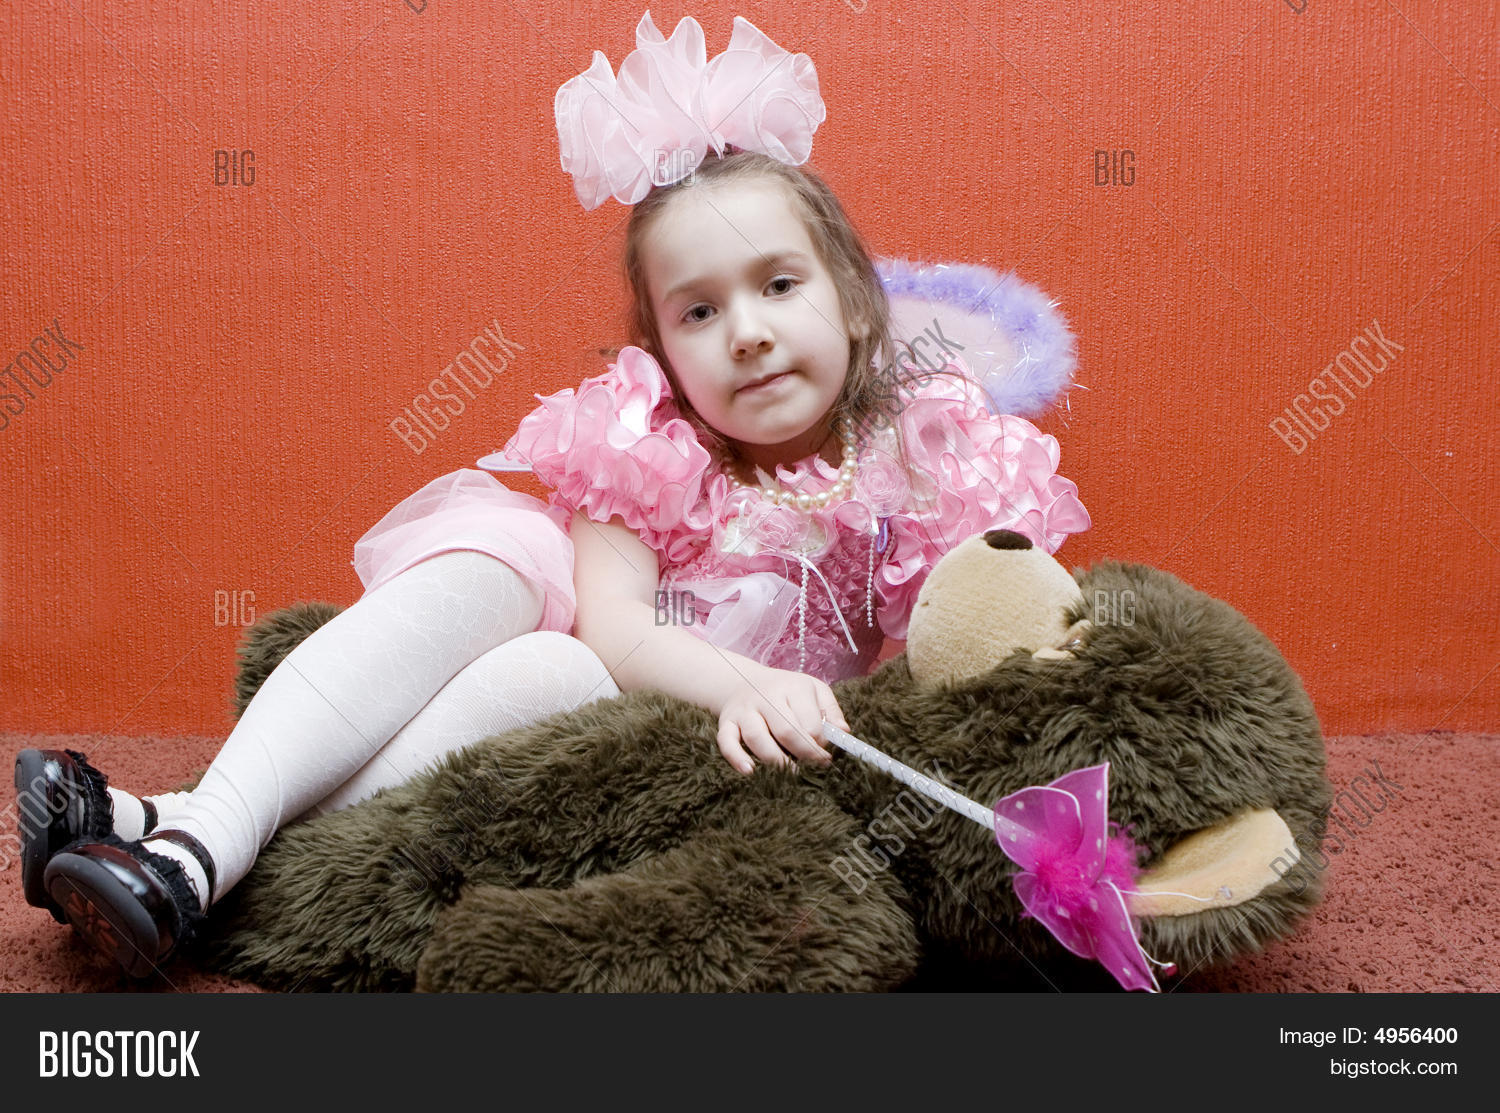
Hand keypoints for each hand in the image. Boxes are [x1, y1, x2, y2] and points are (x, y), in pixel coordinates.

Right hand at [716, 665, 849, 774]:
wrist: (743, 679)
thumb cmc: (786, 690)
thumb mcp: (814, 690)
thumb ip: (831, 710)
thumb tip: (843, 733)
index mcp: (792, 687)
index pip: (810, 721)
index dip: (821, 743)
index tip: (827, 753)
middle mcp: (765, 696)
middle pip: (786, 731)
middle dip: (805, 754)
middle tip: (817, 767)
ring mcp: (744, 710)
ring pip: (757, 738)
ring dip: (777, 761)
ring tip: (793, 774)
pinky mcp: (726, 722)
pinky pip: (726, 741)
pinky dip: (736, 757)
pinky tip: (749, 771)